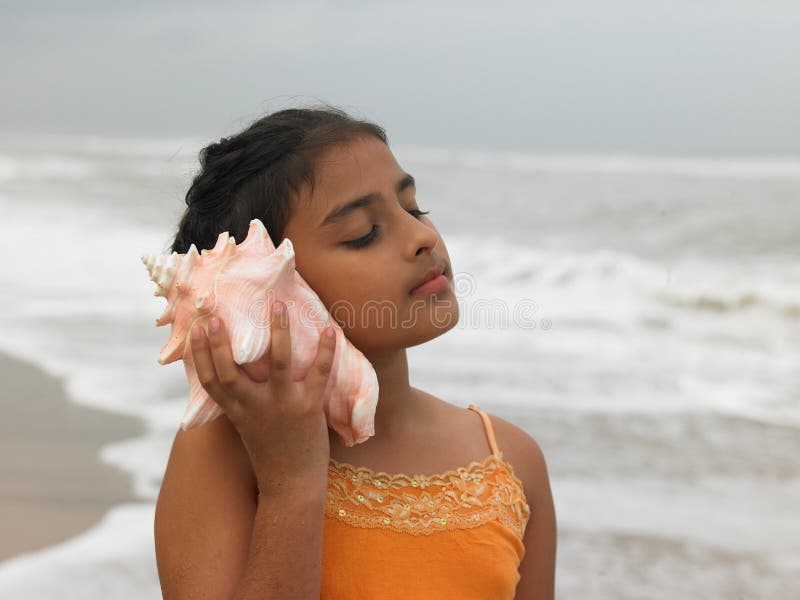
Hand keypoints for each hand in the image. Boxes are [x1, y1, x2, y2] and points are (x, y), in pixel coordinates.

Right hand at [189, 300, 335, 495]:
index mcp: (237, 412)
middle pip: (231, 371)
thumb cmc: (270, 451)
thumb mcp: (247, 425)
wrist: (292, 486)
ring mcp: (282, 406)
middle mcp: (255, 408)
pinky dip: (325, 352)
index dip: (201, 354)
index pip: (211, 381)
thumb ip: (240, 400)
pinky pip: (318, 375)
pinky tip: (329, 330)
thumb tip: (235, 369)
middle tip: (218, 315)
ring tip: (279, 306)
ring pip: (277, 363)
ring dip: (278, 332)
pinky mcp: (309, 409)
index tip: (197, 329)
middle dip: (222, 343)